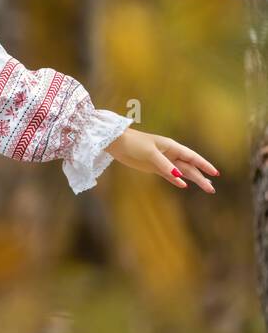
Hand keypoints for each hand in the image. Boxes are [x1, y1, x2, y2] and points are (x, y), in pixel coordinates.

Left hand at [104, 127, 218, 192]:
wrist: (117, 143)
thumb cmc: (134, 144)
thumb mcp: (150, 154)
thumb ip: (165, 165)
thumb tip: (179, 176)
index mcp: (172, 147)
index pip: (192, 157)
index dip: (204, 165)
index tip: (215, 173)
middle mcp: (170, 154)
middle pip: (189, 167)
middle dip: (201, 178)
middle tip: (212, 189)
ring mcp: (163, 161)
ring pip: (182, 172)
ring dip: (193, 180)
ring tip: (206, 188)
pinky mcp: (154, 167)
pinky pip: (169, 175)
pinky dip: (177, 180)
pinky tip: (184, 185)